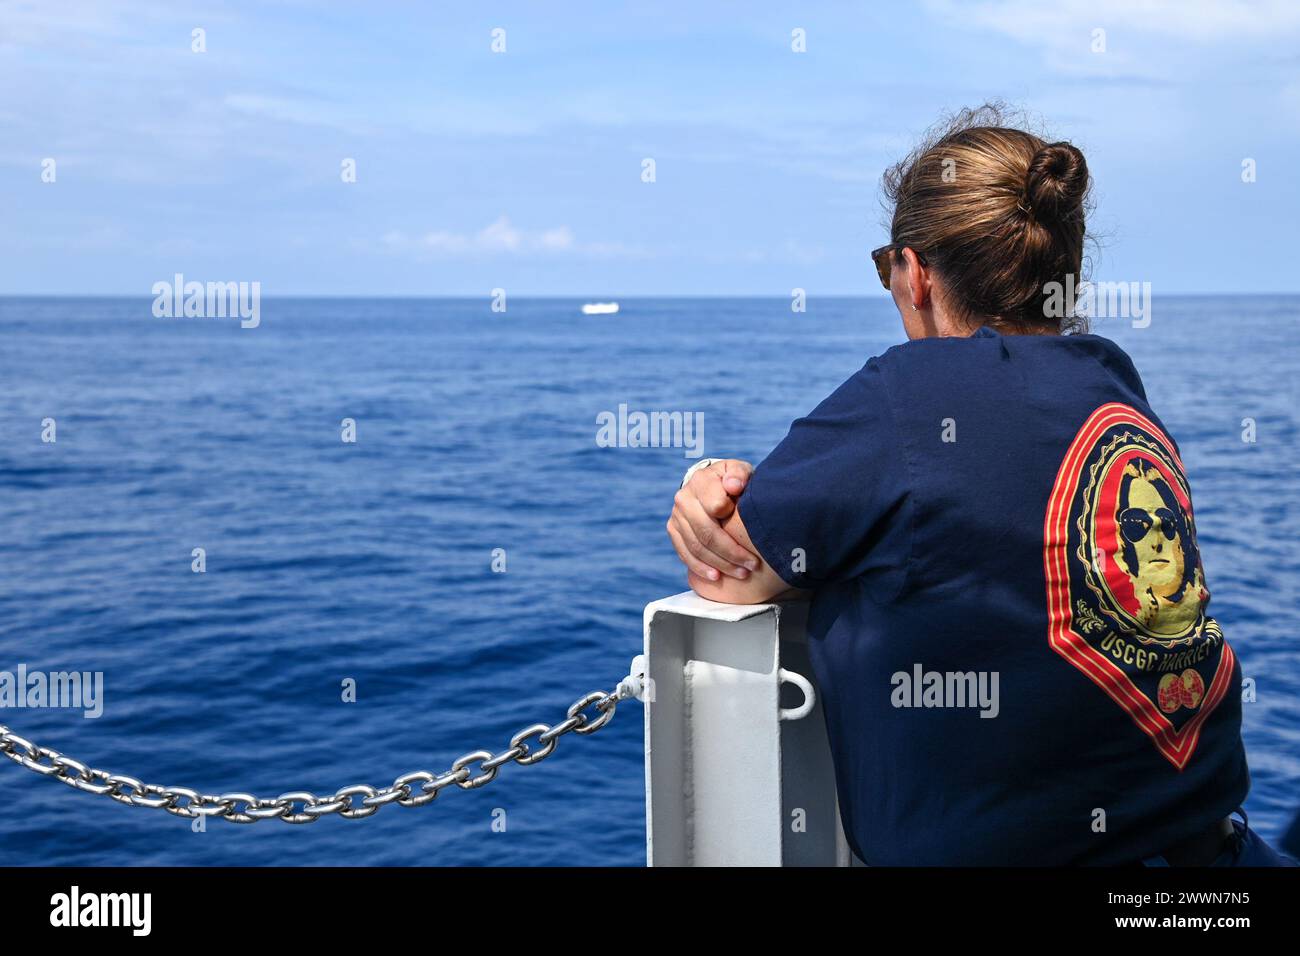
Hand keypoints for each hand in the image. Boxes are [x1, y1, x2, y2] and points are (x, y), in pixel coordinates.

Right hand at [666, 459, 757, 580]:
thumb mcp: (740, 471)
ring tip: (740, 573)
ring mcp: (676, 516)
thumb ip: (739, 474)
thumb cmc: (733, 480)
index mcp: (701, 481)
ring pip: (696, 547)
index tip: (755, 537)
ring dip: (719, 564)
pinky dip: (700, 567)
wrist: (711, 484)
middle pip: (706, 532)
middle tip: (752, 565)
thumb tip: (733, 486)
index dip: (735, 525)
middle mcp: (684, 498)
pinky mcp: (674, 530)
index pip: (716, 507)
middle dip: (731, 552)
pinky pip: (685, 553)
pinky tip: (716, 576)